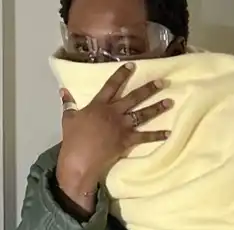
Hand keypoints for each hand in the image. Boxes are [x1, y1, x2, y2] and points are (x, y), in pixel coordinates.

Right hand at [56, 64, 172, 208]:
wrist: (80, 160)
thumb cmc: (73, 140)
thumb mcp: (68, 119)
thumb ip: (68, 104)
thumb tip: (63, 91)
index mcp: (99, 105)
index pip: (112, 85)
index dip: (122, 74)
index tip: (133, 66)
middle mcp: (113, 112)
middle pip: (134, 97)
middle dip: (149, 89)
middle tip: (163, 82)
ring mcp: (122, 126)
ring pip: (142, 114)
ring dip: (157, 108)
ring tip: (170, 102)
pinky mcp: (127, 141)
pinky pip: (145, 137)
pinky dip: (157, 135)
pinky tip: (168, 133)